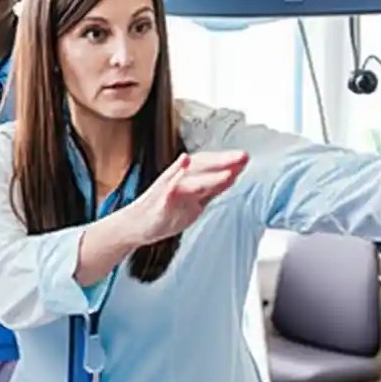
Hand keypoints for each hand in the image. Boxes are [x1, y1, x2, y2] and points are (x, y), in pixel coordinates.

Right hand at [121, 150, 249, 245]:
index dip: (227, 160)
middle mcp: (178, 179)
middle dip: (223, 161)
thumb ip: (212, 187)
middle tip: (243, 156)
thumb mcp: (194, 198)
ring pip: (190, 179)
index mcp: (188, 178)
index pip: (209, 165)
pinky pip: (168, 188)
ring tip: (228, 172)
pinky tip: (183, 164)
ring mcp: (168, 189)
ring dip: (209, 174)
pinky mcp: (159, 202)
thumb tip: (234, 173)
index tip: (245, 157)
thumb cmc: (164, 210)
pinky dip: (176, 175)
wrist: (135, 225)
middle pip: (201, 166)